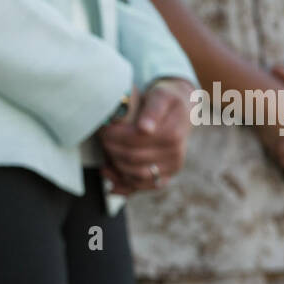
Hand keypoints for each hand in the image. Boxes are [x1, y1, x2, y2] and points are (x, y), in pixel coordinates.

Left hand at [99, 79, 192, 194]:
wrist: (181, 111)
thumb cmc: (166, 101)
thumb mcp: (160, 96)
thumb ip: (152, 110)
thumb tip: (145, 128)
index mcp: (173, 134)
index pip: (135, 140)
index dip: (116, 136)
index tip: (105, 129)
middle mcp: (175, 154)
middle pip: (133, 158)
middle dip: (112, 149)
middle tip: (102, 138)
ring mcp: (171, 168)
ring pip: (135, 175)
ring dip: (115, 166)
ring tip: (105, 153)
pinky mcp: (165, 177)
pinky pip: (141, 186)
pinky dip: (123, 184)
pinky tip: (110, 176)